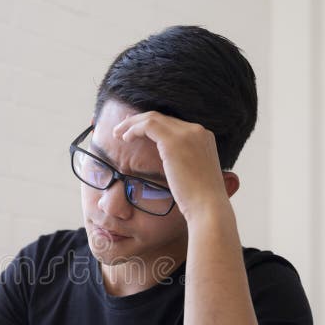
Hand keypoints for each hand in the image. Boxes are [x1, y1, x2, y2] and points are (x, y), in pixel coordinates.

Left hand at [113, 111, 228, 219]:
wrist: (207, 206)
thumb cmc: (199, 199)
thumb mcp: (193, 173)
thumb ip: (184, 161)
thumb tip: (169, 162)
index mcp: (204, 138)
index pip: (174, 124)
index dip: (152, 126)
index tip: (136, 131)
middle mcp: (197, 131)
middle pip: (163, 118)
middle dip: (139, 121)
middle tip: (122, 128)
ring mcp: (187, 133)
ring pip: (153, 117)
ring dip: (132, 124)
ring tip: (117, 134)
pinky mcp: (174, 141)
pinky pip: (148, 125)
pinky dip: (133, 129)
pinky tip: (124, 138)